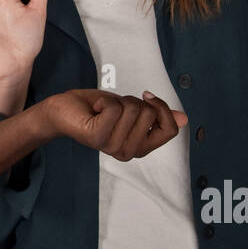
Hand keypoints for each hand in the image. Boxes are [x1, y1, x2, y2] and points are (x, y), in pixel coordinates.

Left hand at [43, 88, 187, 160]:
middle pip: (150, 115)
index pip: (170, 131)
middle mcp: (129, 152)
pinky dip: (104, 102)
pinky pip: (114, 109)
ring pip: (133, 109)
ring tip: (103, 110)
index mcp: (141, 147)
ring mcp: (112, 147)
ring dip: (118, 101)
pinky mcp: (97, 138)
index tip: (147, 96)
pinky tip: (94, 111)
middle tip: (115, 108)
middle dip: (134, 101)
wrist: (64, 110)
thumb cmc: (98, 110)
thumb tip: (183, 119)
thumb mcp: (132, 110)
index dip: (163, 108)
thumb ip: (156, 116)